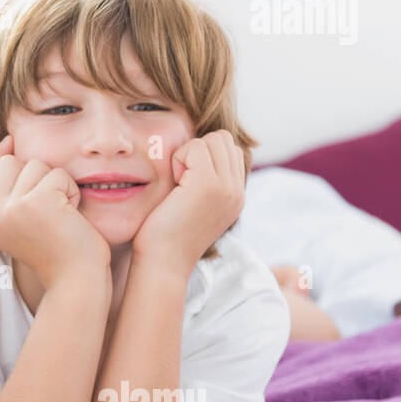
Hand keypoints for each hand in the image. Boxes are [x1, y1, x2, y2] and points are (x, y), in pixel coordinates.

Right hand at [0, 134, 109, 287]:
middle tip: (53, 202)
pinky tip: (73, 213)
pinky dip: (71, 190)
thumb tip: (8, 151)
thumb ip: (10, 199)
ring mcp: (14, 208)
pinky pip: (57, 175)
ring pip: (35, 165)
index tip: (11, 140)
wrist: (76, 280)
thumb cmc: (60, 254)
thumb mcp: (24, 227)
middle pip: (9, 163)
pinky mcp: (37, 202)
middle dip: (36, 173)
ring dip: (57, 182)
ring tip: (64, 211)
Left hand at [133, 130, 245, 269]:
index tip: (187, 182)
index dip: (204, 156)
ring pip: (213, 140)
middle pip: (223, 139)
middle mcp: (237, 191)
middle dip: (198, 151)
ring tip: (179, 183)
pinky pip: (196, 146)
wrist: (163, 261)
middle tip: (181, 180)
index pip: (231, 150)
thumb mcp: (194, 205)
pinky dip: (179, 159)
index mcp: (236, 196)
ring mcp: (227, 187)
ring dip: (189, 154)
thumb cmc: (166, 234)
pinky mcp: (209, 184)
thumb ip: (205, 181)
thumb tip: (199, 151)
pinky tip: (175, 185)